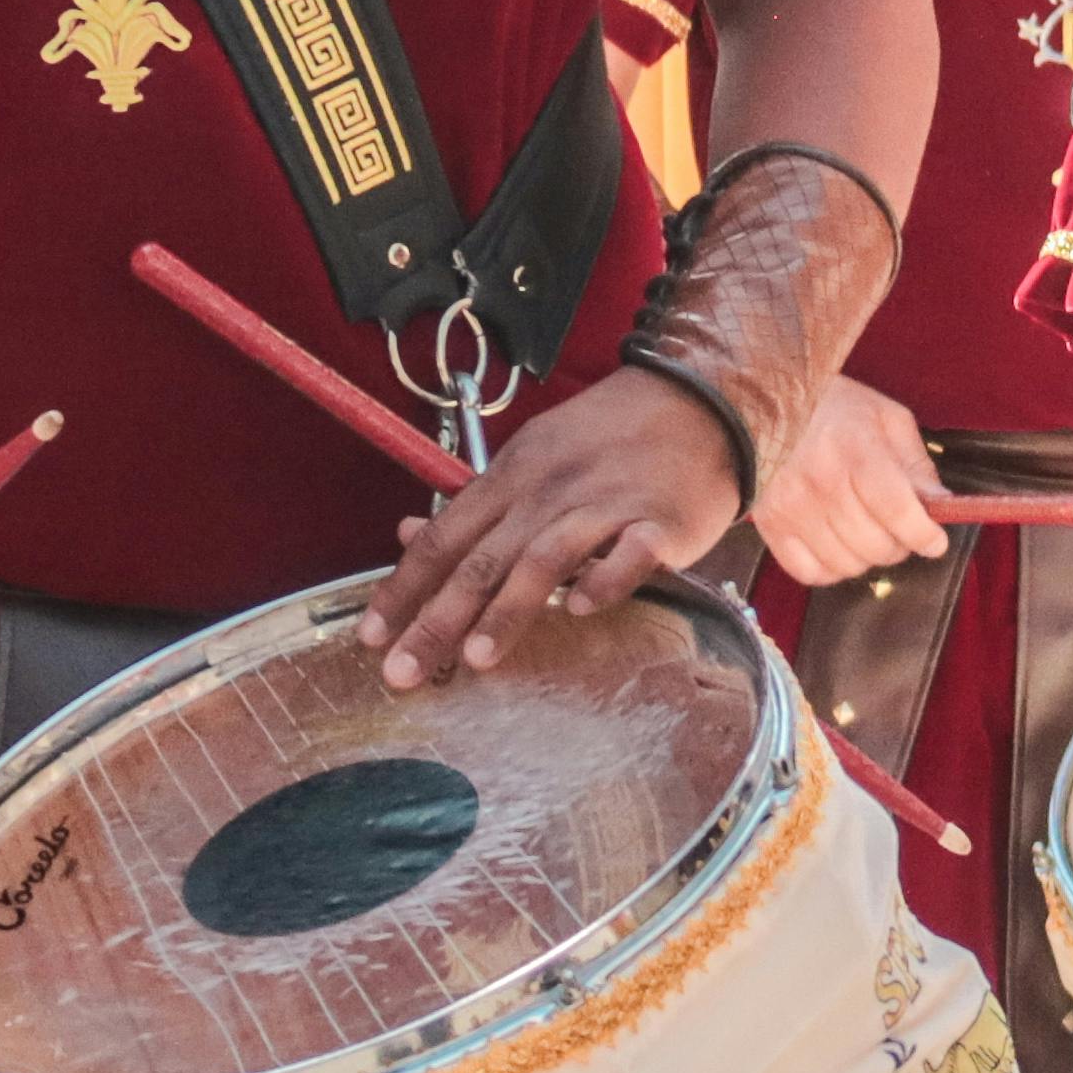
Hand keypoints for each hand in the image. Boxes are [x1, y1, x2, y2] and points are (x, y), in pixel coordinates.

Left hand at [365, 371, 739, 691]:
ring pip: (546, 556)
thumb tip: (405, 534)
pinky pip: (630, 553)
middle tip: (402, 672)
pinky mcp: (661, 520)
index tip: (371, 638)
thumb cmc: (611, 437)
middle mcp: (551, 489)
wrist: (701, 400)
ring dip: (509, 608)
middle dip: (437, 618)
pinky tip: (583, 610)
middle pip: (483, 557)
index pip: (444, 537)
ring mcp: (606, 503)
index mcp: (514, 474)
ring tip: (476, 659)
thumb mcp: (533, 455)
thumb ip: (475, 504)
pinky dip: (605, 580)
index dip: (404, 588)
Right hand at [749, 375, 948, 585]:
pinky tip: (836, 545)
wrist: (766, 402)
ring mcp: (793, 508)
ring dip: (866, 558)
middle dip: (899, 546)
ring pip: (846, 564)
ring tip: (866, 534)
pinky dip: (831, 569)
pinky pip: (810, 573)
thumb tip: (941, 504)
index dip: (923, 535)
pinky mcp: (771, 525)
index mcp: (857, 451)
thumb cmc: (833, 407)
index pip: (897, 511)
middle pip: (875, 544)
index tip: (934, 543)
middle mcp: (823, 483)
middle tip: (900, 532)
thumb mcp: (886, 418)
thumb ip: (916, 462)